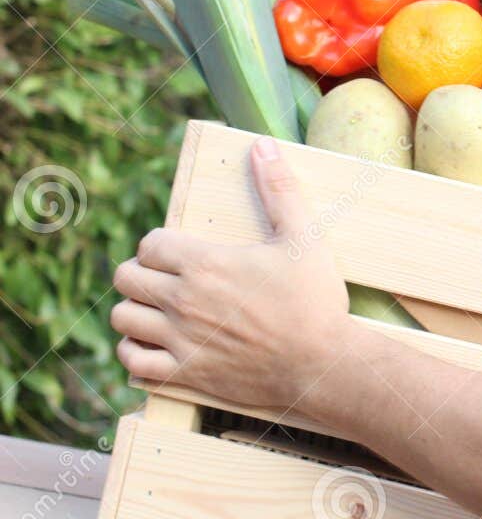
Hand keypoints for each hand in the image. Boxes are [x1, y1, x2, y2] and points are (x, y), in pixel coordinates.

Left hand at [110, 137, 353, 411]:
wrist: (322, 364)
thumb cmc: (315, 300)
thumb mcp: (303, 238)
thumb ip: (279, 189)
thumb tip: (262, 144)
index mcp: (206, 264)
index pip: (149, 245)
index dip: (160, 244)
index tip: (177, 251)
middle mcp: (183, 301)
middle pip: (126, 279)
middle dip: (139, 272)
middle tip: (164, 277)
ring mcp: (180, 341)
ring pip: (122, 320)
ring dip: (134, 310)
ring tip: (156, 309)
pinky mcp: (184, 374)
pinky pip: (133, 363)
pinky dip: (134, 352)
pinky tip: (154, 344)